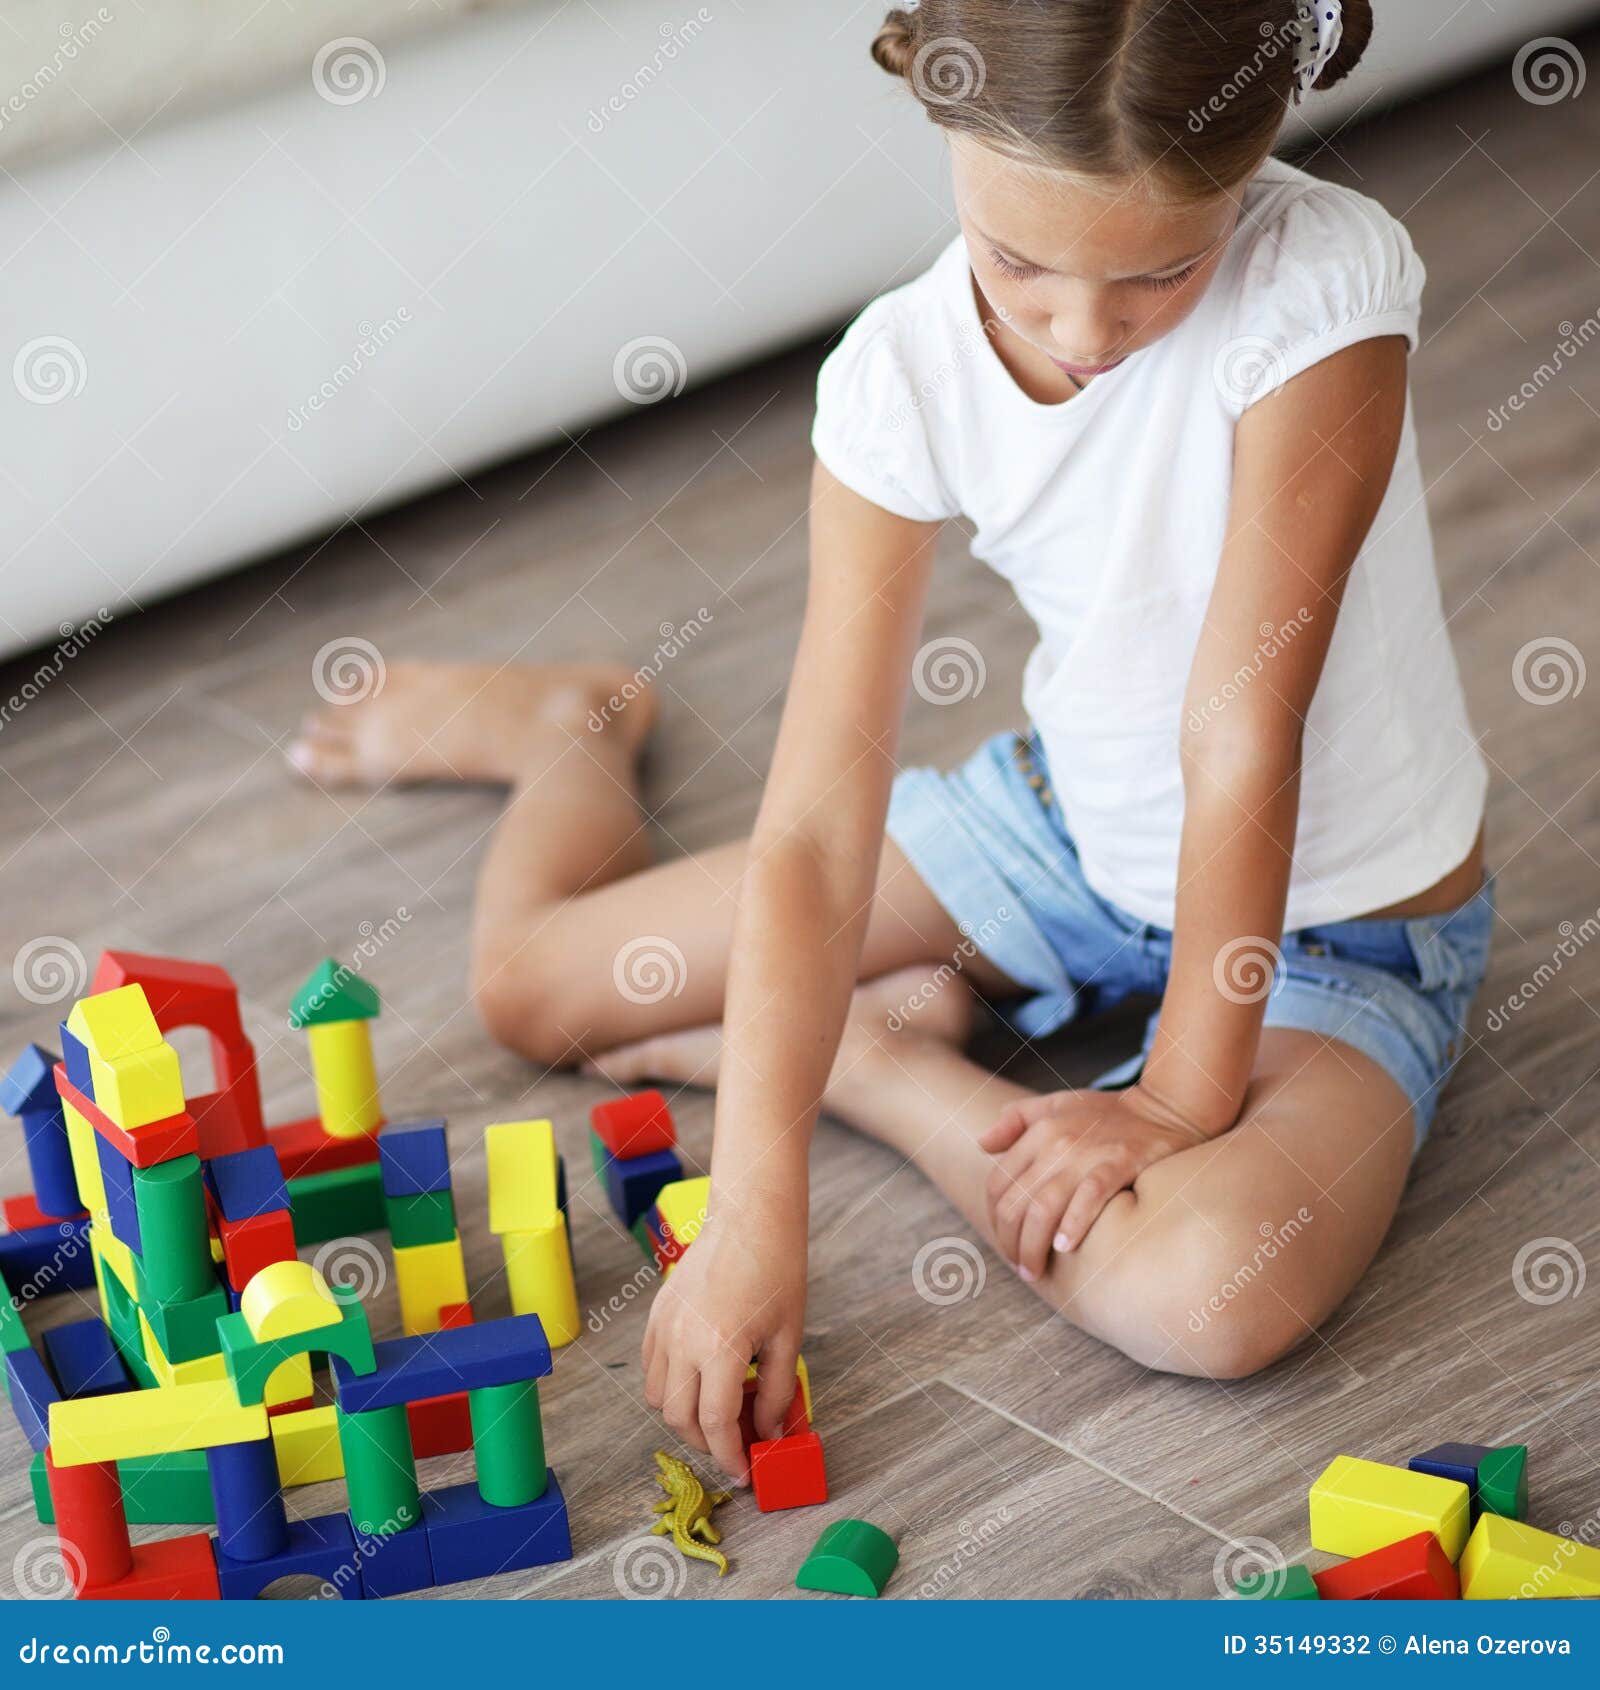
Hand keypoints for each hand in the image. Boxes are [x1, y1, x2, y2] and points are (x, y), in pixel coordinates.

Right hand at [642, 1199, 806, 1483]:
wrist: (749, 1219)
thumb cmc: (776, 1271)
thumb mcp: (787, 1337)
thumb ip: (775, 1392)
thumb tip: (769, 1433)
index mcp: (720, 1349)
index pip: (715, 1425)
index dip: (729, 1457)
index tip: (744, 1472)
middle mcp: (682, 1342)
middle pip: (679, 1419)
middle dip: (706, 1443)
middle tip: (735, 1444)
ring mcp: (663, 1327)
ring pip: (657, 1397)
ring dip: (684, 1415)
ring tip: (718, 1409)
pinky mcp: (656, 1314)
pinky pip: (650, 1366)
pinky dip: (670, 1384)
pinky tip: (701, 1377)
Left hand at [978, 1085, 1203, 1279]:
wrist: (1165, 1108)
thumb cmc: (1107, 1112)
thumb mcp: (1055, 1105)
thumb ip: (1016, 1121)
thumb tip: (982, 1145)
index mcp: (1039, 1130)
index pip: (998, 1183)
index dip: (994, 1219)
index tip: (1005, 1240)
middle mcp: (1057, 1143)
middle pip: (1016, 1203)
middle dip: (1010, 1242)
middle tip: (1019, 1266)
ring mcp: (1087, 1155)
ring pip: (1043, 1209)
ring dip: (1033, 1247)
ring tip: (1034, 1270)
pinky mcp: (1119, 1165)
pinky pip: (1089, 1199)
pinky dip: (1073, 1226)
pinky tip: (1064, 1248)